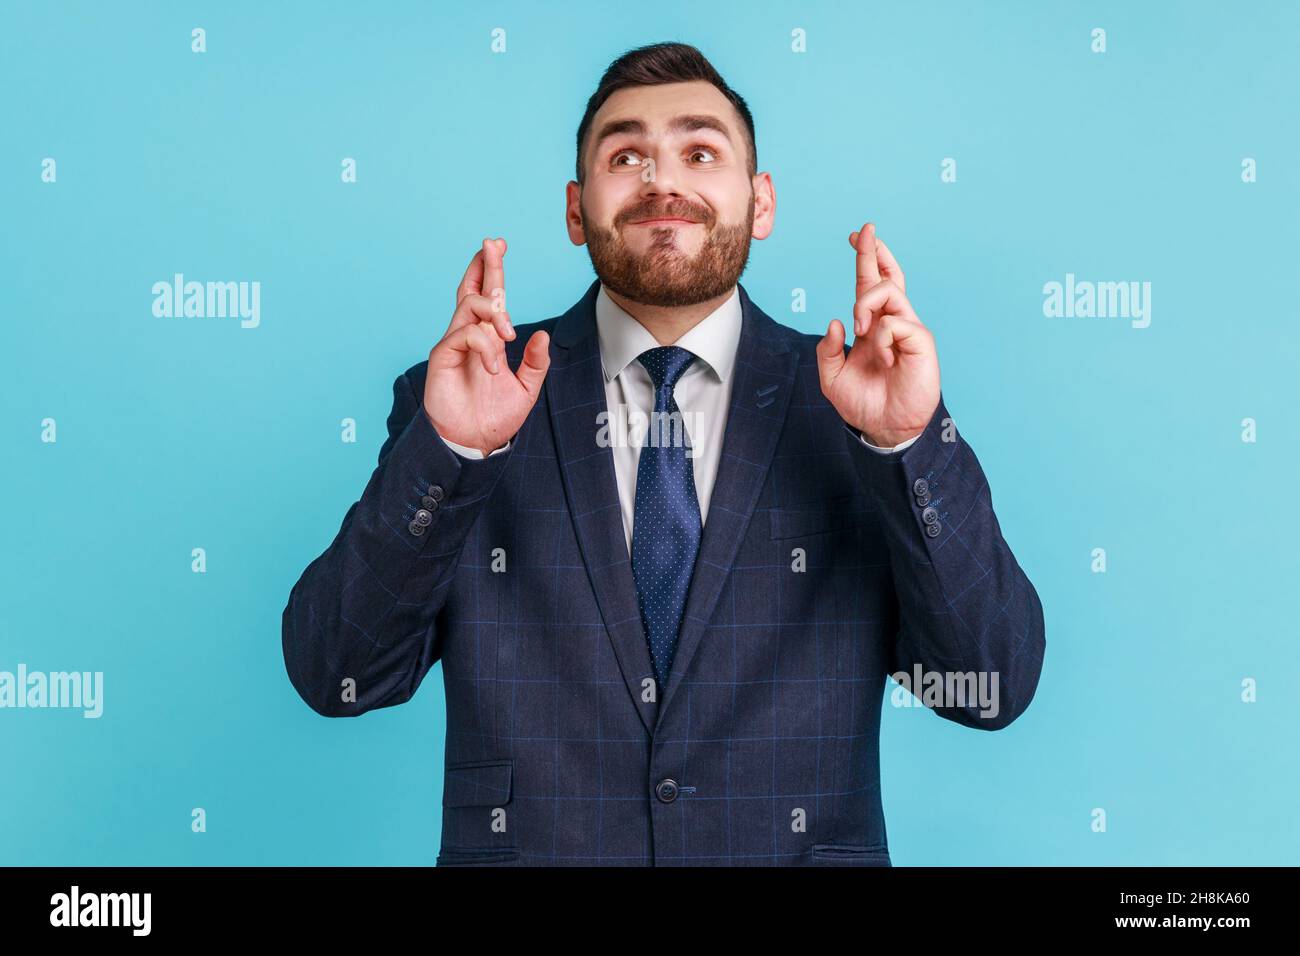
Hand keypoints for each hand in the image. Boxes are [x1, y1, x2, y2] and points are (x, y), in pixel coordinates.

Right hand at [423, 237, 550, 455]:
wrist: (474, 442)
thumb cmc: (494, 418)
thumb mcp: (526, 389)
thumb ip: (535, 363)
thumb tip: (541, 335)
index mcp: (489, 339)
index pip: (491, 298)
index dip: (493, 271)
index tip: (499, 246)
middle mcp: (470, 336)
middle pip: (473, 289)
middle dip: (484, 264)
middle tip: (493, 242)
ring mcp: (455, 344)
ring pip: (469, 305)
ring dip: (494, 311)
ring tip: (508, 335)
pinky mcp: (443, 356)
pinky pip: (464, 334)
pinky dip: (483, 345)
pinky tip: (493, 367)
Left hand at [815, 223, 939, 447]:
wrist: (884, 428)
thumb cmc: (863, 403)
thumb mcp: (832, 377)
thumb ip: (827, 350)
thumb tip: (835, 322)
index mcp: (872, 327)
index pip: (870, 285)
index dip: (866, 259)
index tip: (857, 236)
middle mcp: (892, 323)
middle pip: (887, 277)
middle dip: (875, 251)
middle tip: (865, 230)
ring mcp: (908, 330)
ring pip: (889, 292)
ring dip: (865, 305)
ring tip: (859, 329)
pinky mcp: (921, 341)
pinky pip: (895, 323)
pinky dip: (881, 338)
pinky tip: (883, 359)